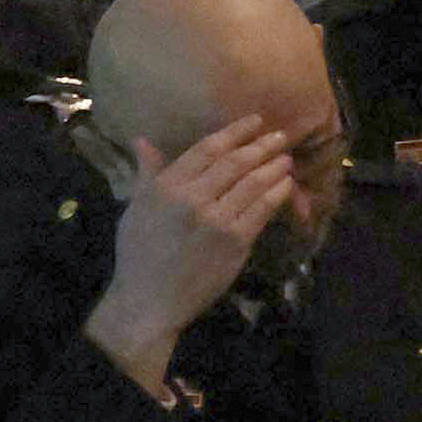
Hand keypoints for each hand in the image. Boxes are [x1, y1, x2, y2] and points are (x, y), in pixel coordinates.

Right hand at [84, 117, 302, 396]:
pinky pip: (263, 208)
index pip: (206, 149)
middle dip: (261, 146)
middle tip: (280, 136)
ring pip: (254, 182)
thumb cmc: (139, 254)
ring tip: (286, 158)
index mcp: (165, 187)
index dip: (235, 132)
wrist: (149, 300)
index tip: (255, 121)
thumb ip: (146, 173)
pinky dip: (278, 192)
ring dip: (274, 166)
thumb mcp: (135, 209)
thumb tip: (142, 140)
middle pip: (235, 162)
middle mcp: (192, 198)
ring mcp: (216, 219)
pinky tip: (286, 184)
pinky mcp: (236, 240)